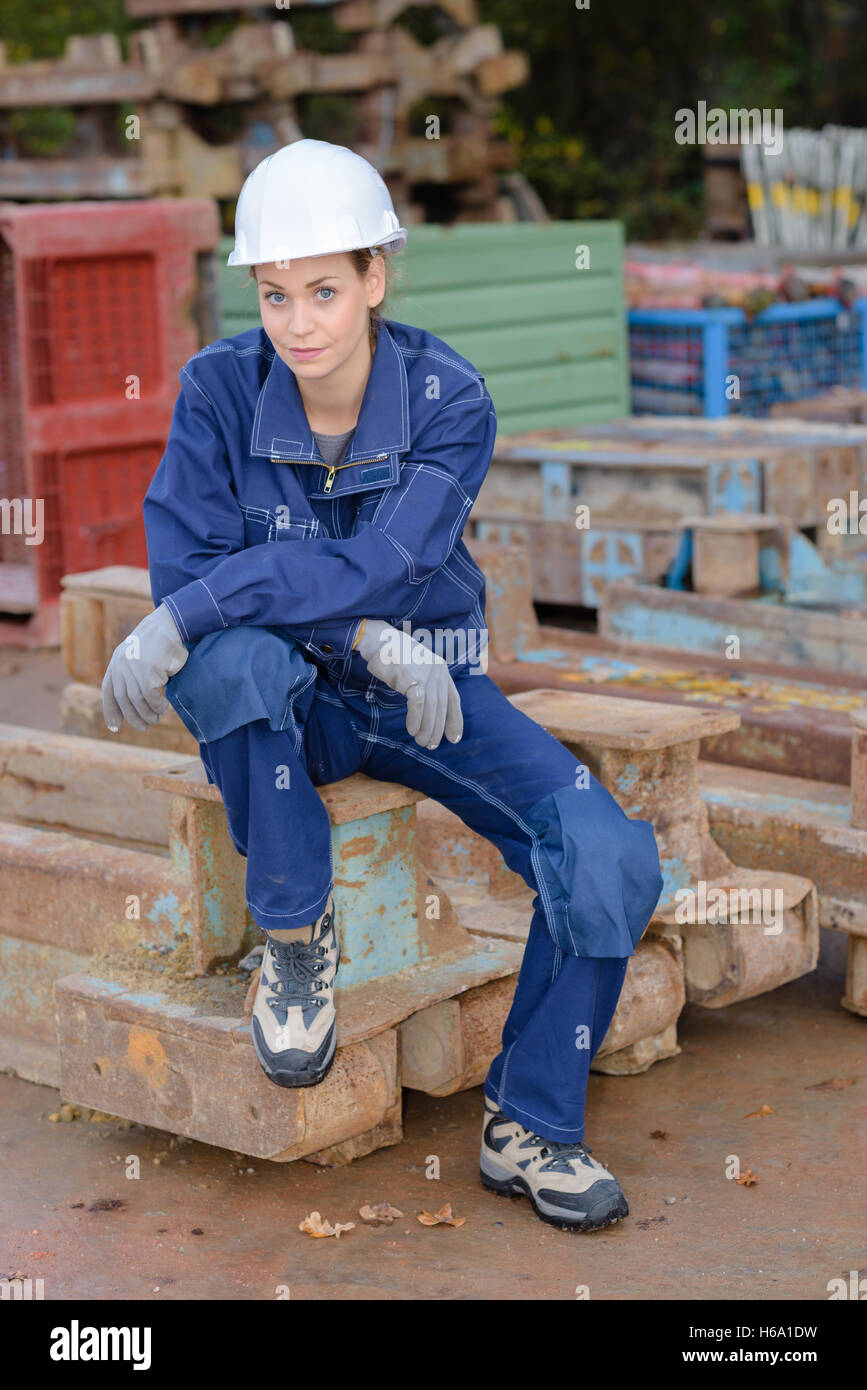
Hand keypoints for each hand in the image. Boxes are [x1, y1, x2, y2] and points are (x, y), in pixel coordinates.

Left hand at [102, 603, 188, 732]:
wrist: (172, 624)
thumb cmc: (161, 641)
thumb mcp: (141, 655)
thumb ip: (133, 673)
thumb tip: (134, 699)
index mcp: (117, 662)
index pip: (108, 690)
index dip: (110, 710)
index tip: (115, 727)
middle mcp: (121, 665)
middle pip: (123, 699)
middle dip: (133, 717)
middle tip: (144, 727)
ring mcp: (133, 668)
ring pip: (136, 701)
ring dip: (147, 714)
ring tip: (156, 719)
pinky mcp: (147, 672)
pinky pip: (150, 697)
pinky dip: (158, 706)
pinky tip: (165, 707)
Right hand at [355, 618, 462, 748]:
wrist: (379, 639)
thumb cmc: (396, 656)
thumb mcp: (418, 669)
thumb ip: (427, 685)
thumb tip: (429, 713)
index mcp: (442, 670)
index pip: (453, 699)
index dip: (455, 720)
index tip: (454, 738)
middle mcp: (438, 672)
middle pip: (441, 707)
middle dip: (437, 729)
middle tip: (431, 745)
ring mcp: (425, 674)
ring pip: (431, 708)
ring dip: (426, 728)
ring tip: (421, 741)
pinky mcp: (411, 677)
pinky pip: (417, 704)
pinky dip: (415, 719)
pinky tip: (411, 729)